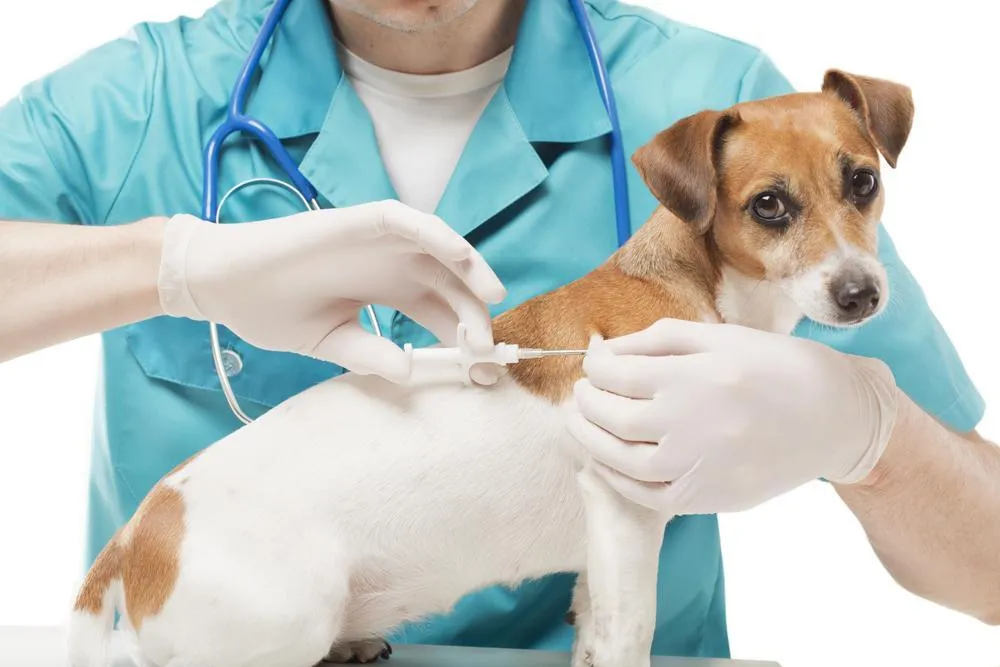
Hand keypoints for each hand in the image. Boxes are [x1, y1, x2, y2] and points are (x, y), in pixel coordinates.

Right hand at [158, 201, 506, 382]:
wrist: (224, 284)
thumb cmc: (272, 310)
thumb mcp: (331, 342)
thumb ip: (370, 354)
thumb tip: (409, 370)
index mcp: (387, 293)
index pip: (439, 314)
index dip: (464, 339)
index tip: (483, 371)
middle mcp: (391, 266)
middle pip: (448, 285)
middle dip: (472, 314)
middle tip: (486, 349)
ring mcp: (378, 242)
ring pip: (438, 249)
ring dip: (469, 267)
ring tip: (491, 296)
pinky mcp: (360, 220)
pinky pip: (407, 221)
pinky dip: (436, 233)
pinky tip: (459, 256)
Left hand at [567, 319, 898, 514]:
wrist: (836, 419)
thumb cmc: (779, 367)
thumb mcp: (723, 336)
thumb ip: (661, 338)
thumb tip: (607, 350)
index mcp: (693, 376)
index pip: (615, 373)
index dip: (595, 366)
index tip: (593, 362)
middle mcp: (689, 424)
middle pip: (610, 416)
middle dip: (584, 401)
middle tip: (580, 391)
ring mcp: (697, 466)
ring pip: (618, 459)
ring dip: (588, 439)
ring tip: (579, 422)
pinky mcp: (707, 497)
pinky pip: (645, 495)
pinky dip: (616, 478)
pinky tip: (605, 461)